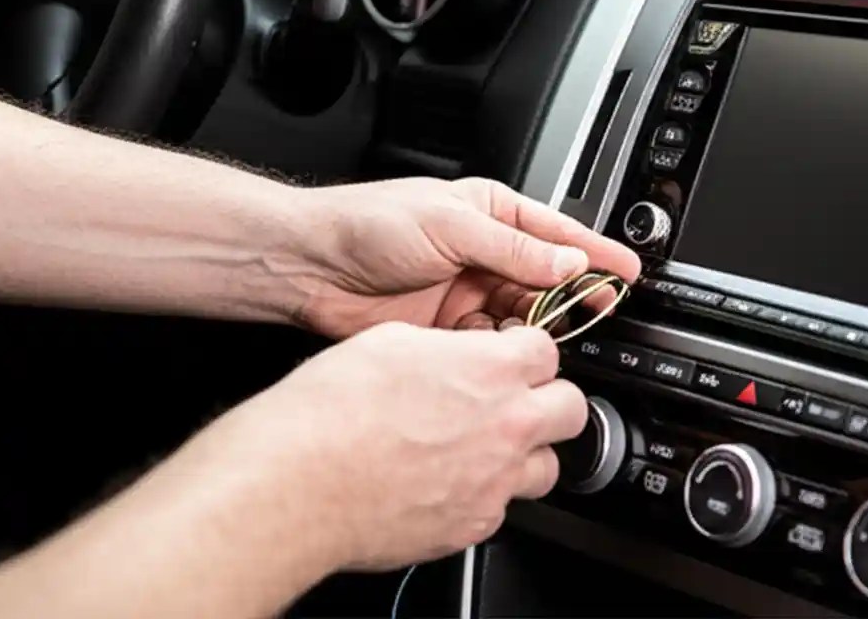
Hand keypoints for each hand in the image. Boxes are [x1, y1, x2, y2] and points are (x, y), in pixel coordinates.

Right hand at [217, 321, 581, 571]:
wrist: (297, 482)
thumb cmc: (330, 410)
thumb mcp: (389, 342)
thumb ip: (445, 349)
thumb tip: (455, 354)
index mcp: (492, 370)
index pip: (547, 351)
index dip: (525, 352)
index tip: (511, 357)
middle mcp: (507, 425)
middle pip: (570, 409)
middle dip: (546, 400)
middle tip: (515, 401)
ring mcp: (494, 481)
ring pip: (546, 467)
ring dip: (525, 454)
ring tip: (485, 448)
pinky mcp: (472, 524)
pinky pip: (500, 508)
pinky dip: (483, 495)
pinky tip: (446, 483)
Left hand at [293, 177, 640, 337]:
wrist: (307, 265)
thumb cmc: (366, 225)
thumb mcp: (449, 226)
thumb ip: (513, 250)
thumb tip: (565, 264)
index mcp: (490, 214)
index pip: (557, 235)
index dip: (595, 254)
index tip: (627, 272)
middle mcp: (482, 253)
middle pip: (546, 280)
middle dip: (571, 297)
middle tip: (597, 312)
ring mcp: (465, 291)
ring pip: (521, 316)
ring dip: (532, 327)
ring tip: (537, 334)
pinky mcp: (445, 329)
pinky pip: (488, 343)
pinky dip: (497, 349)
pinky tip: (497, 349)